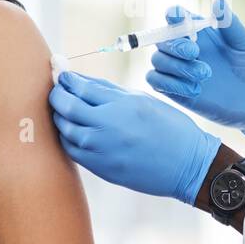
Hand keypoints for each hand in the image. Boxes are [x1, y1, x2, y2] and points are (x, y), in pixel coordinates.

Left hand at [49, 71, 220, 204]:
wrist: (186, 165)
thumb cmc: (169, 128)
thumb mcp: (142, 100)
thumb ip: (109, 91)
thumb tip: (80, 80)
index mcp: (122, 104)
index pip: (81, 87)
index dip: (67, 79)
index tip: (63, 75)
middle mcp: (108, 126)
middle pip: (66, 106)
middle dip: (57, 95)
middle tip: (58, 90)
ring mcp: (102, 149)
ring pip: (65, 129)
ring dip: (60, 117)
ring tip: (64, 110)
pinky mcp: (101, 168)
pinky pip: (72, 150)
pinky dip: (67, 138)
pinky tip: (73, 131)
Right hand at [145, 0, 244, 137]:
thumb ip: (230, 24)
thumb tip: (218, 2)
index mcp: (198, 30)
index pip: (176, 17)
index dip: (173, 15)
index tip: (177, 16)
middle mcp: (184, 47)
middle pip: (162, 40)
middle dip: (176, 45)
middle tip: (195, 52)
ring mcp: (177, 68)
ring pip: (158, 61)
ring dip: (177, 67)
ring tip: (205, 75)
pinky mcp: (175, 90)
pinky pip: (156, 82)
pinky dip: (169, 84)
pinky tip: (195, 89)